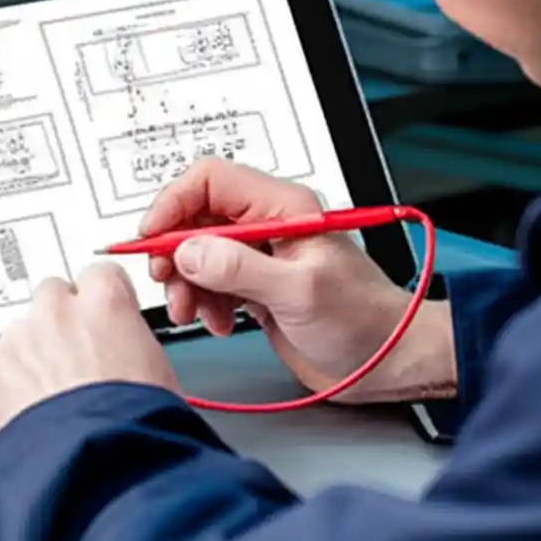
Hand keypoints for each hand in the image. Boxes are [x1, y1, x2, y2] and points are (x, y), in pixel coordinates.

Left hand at [0, 263, 178, 436]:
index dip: (101, 302)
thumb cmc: (134, 423)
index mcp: (105, 300)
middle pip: (53, 295)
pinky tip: (32, 410)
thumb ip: (128, 341)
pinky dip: (11, 383)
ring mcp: (21, 336)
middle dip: (61, 321)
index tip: (102, 321)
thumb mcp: (156, 368)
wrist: (95, 461)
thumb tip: (124, 349)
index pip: (100, 276)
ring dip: (34, 354)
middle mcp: (58, 308)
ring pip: (22, 332)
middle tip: (76, 359)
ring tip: (53, 396)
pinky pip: (0, 365)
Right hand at [141, 158, 456, 403]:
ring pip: (198, 253)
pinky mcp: (257, 287)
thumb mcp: (299, 292)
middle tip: (168, 281)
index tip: (152, 237)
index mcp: (284, 208)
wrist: (388, 360)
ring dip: (187, 283)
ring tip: (193, 311)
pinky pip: (211, 283)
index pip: (211, 180)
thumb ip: (240, 268)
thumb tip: (190, 251)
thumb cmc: (364, 319)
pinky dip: (204, 302)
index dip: (174, 202)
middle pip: (196, 217)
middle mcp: (268, 226)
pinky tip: (219, 322)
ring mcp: (261, 257)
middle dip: (175, 251)